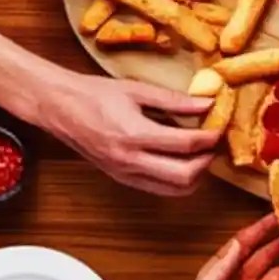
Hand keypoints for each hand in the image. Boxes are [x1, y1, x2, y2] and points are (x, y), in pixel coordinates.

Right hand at [40, 74, 219, 195]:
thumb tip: (206, 103)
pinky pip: (158, 189)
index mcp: (135, 134)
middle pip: (184, 175)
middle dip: (206, 161)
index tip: (219, 128)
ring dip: (195, 176)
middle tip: (213, 145)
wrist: (59, 107)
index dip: (210, 138)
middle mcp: (130, 160)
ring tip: (201, 155)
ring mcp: (125, 173)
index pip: (186, 144)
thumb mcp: (137, 90)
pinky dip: (176, 181)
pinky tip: (181, 162)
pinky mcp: (121, 179)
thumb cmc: (94, 94)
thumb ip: (174, 100)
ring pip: (174, 190)